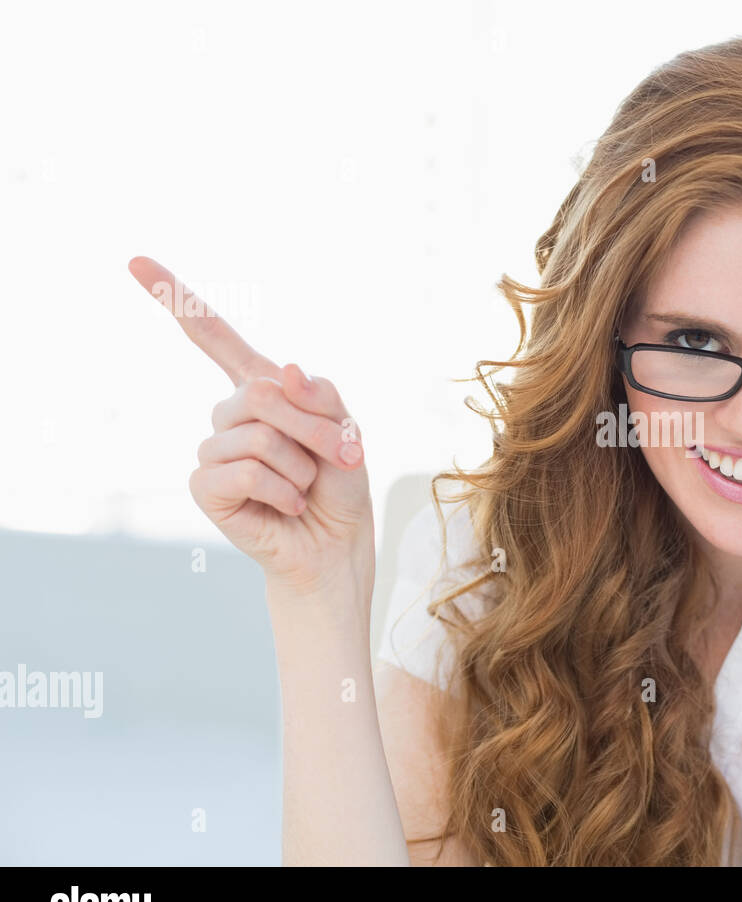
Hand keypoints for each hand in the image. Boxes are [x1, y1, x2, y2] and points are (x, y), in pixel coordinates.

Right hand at [127, 256, 373, 596]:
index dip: (176, 298)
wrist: (335, 542)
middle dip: (312, 427)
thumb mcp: (347, 429)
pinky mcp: (206, 487)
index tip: (136, 261)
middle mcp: (231, 413)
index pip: (214, 336)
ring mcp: (214, 450)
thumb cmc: (339, 483)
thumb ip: (322, 395)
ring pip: (258, 436)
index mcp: (261, 388)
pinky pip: (244, 472)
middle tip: (338, 455)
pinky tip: (287, 506)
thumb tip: (282, 370)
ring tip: (304, 486)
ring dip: (301, 466)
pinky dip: (282, 491)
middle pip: (261, 393)